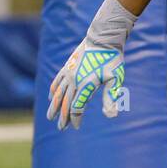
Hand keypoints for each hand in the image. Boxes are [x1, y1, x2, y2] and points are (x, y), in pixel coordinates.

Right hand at [46, 0, 135, 130]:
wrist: (103, 38)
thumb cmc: (112, 60)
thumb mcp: (116, 79)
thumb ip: (111, 98)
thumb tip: (111, 116)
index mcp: (86, 85)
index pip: (77, 107)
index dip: (75, 119)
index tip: (75, 127)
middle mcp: (74, 80)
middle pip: (66, 103)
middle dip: (63, 117)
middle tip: (61, 128)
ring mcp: (69, 73)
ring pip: (58, 93)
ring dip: (54, 106)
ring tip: (50, 117)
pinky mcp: (67, 67)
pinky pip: (57, 81)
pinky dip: (54, 90)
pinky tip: (52, 97)